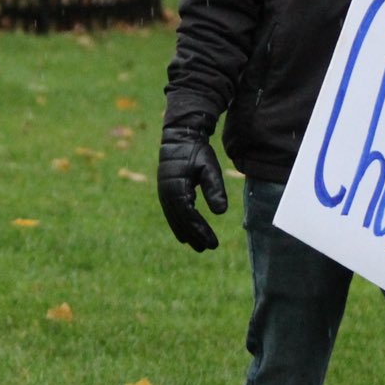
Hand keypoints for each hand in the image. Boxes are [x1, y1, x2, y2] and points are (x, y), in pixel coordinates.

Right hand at [156, 127, 225, 251]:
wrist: (179, 136)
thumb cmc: (196, 152)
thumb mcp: (209, 168)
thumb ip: (215, 189)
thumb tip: (221, 212)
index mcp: (176, 188)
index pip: (189, 216)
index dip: (200, 231)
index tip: (212, 243)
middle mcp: (166, 193)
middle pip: (180, 221)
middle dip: (193, 236)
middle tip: (207, 248)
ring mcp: (163, 192)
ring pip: (174, 219)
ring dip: (185, 233)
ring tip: (198, 246)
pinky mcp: (165, 190)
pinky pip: (171, 212)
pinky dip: (178, 224)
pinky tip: (186, 233)